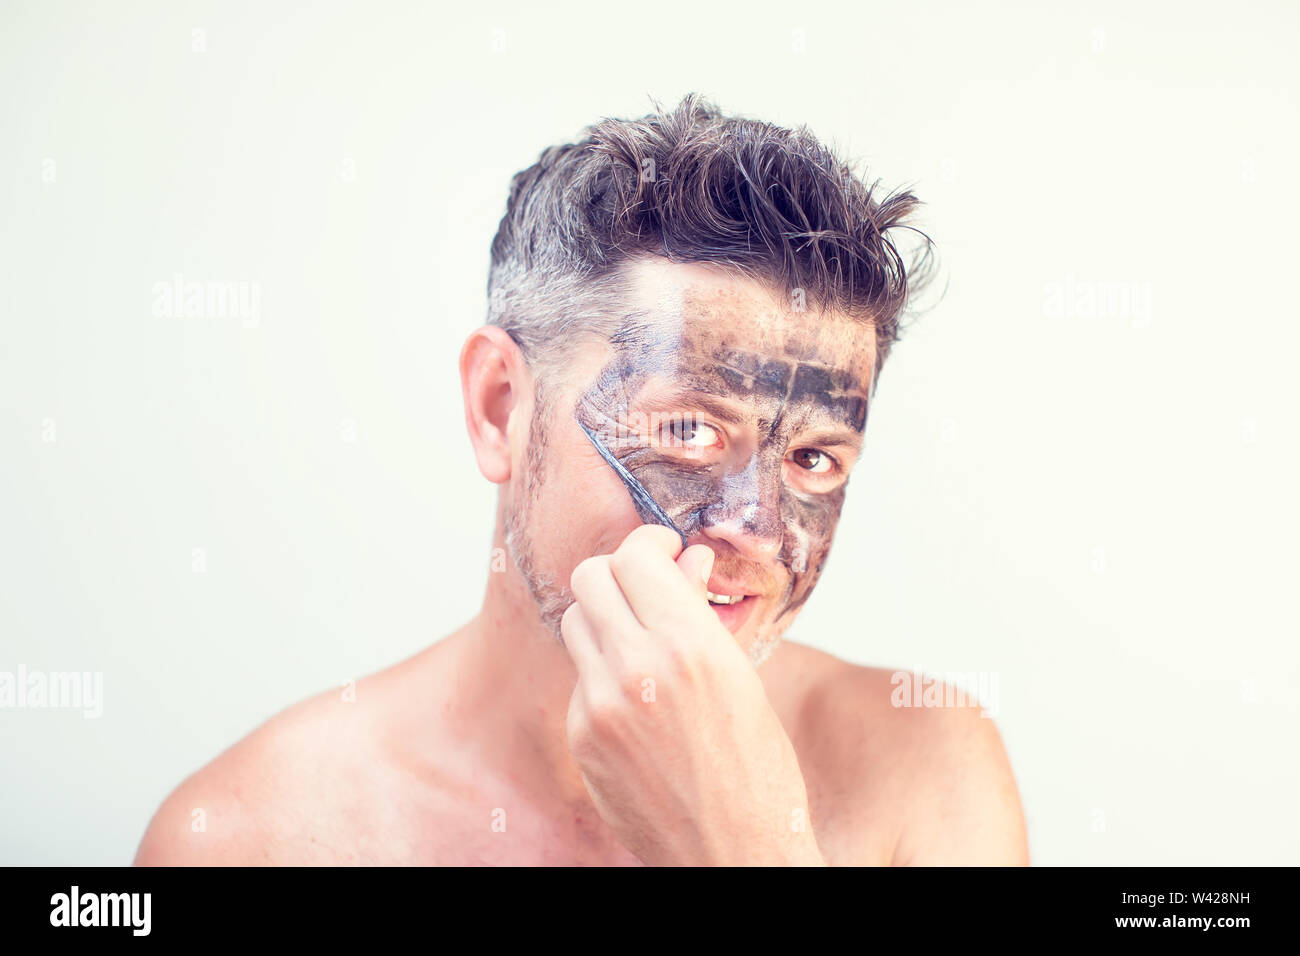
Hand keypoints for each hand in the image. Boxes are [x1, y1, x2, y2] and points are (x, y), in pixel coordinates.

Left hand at [560, 524, 825, 865]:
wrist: (735, 856)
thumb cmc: (758, 774)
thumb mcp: (744, 680)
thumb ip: (702, 613)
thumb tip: (686, 560)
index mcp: (691, 647)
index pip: (635, 555)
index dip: (648, 544)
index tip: (663, 552)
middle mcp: (637, 670)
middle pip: (590, 576)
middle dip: (618, 573)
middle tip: (644, 589)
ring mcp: (600, 707)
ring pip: (575, 622)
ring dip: (604, 620)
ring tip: (641, 644)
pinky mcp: (582, 740)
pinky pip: (579, 679)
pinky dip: (602, 676)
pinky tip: (637, 703)